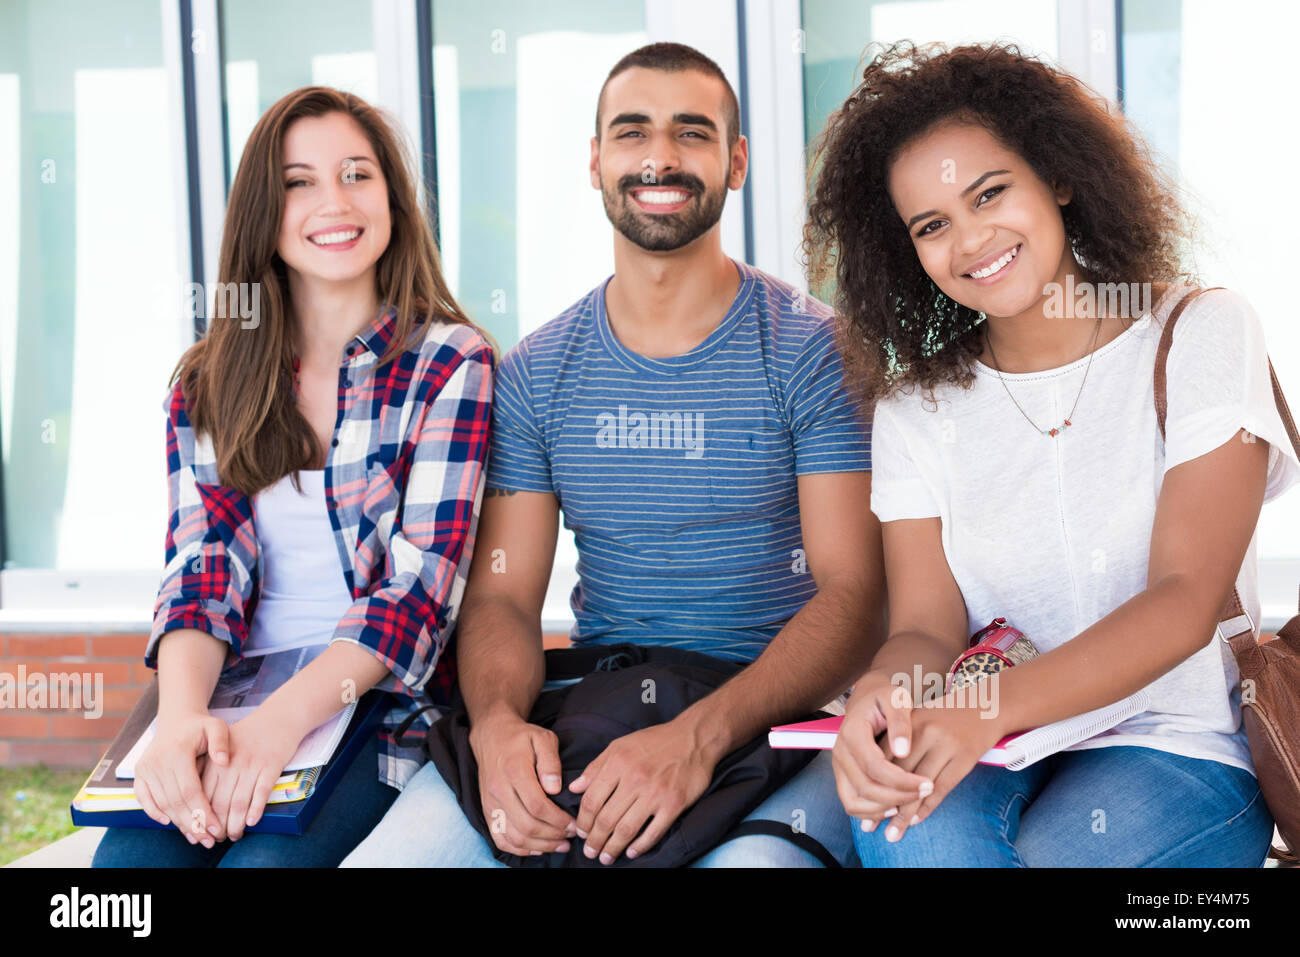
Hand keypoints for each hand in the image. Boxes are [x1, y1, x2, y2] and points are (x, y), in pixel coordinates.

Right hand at [133, 710, 230, 846]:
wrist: (176, 720)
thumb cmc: (200, 726)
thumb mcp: (216, 726)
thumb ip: (221, 742)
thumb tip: (224, 761)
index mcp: (177, 752)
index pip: (190, 790)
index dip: (203, 811)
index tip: (217, 828)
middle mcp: (157, 762)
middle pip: (175, 801)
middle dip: (193, 824)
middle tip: (209, 840)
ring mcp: (145, 768)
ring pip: (162, 803)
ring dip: (178, 823)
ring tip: (196, 837)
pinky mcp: (139, 773)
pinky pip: (144, 799)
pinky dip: (155, 813)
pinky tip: (170, 824)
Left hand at [200, 708, 299, 840]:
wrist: (278, 718)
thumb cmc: (248, 735)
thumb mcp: (221, 747)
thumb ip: (207, 768)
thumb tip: (195, 796)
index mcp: (215, 761)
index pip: (202, 795)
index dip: (201, 817)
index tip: (201, 830)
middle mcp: (231, 764)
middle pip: (219, 803)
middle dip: (217, 826)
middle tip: (217, 839)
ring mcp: (252, 765)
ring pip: (239, 802)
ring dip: (236, 823)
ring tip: (235, 835)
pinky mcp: (271, 766)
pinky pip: (262, 792)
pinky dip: (256, 809)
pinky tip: (252, 821)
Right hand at [469, 712, 575, 855]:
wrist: (491, 736)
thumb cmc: (521, 737)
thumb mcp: (542, 738)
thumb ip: (551, 761)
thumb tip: (555, 788)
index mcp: (514, 771)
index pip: (537, 806)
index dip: (558, 820)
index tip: (574, 823)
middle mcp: (499, 790)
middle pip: (526, 826)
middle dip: (553, 836)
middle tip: (571, 835)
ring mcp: (490, 803)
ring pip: (514, 837)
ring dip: (540, 846)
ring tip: (560, 844)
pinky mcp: (486, 811)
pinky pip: (500, 839)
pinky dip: (519, 849)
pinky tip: (538, 847)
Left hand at [569, 719, 714, 864]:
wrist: (693, 738)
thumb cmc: (655, 741)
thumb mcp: (620, 745)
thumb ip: (596, 767)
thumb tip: (574, 788)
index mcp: (618, 763)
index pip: (591, 800)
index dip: (583, 821)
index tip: (580, 832)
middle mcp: (635, 779)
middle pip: (606, 819)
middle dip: (594, 840)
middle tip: (590, 852)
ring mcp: (655, 794)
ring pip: (627, 829)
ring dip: (613, 848)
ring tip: (606, 858)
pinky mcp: (674, 804)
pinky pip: (653, 832)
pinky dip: (640, 846)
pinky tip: (631, 852)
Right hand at [832, 672, 932, 833]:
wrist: (867, 700)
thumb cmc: (885, 699)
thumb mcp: (896, 700)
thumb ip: (900, 722)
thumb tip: (903, 751)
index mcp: (852, 732)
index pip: (875, 766)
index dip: (901, 781)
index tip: (927, 783)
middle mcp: (840, 751)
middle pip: (866, 788)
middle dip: (898, 797)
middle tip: (926, 792)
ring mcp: (839, 766)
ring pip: (855, 802)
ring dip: (884, 809)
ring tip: (910, 803)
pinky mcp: (843, 776)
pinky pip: (852, 804)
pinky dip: (872, 812)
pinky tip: (894, 807)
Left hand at [879, 692, 1007, 842]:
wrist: (986, 706)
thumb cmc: (944, 717)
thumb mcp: (918, 720)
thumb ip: (898, 743)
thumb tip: (874, 778)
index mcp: (909, 721)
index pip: (883, 757)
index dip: (871, 783)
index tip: (860, 804)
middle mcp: (926, 731)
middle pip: (899, 773)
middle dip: (884, 802)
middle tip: (871, 826)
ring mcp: (947, 744)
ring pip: (919, 785)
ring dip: (905, 813)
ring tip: (893, 832)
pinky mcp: (966, 756)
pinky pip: (942, 788)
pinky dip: (927, 807)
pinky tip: (916, 820)